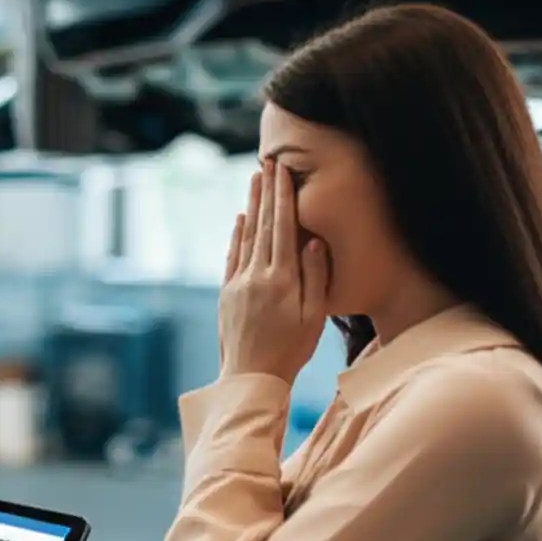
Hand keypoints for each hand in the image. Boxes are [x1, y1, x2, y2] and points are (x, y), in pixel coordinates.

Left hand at [219, 159, 328, 384]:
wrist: (250, 377)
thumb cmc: (291, 350)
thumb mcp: (314, 316)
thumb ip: (314, 276)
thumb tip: (311, 240)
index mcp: (281, 279)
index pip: (282, 228)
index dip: (282, 197)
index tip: (283, 172)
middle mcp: (256, 276)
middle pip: (262, 225)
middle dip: (266, 192)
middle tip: (267, 163)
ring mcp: (238, 283)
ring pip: (246, 237)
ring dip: (251, 206)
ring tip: (255, 180)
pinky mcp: (227, 293)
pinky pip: (232, 257)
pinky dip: (237, 236)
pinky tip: (241, 220)